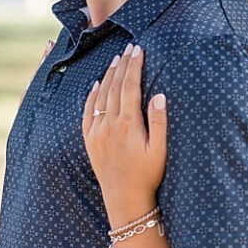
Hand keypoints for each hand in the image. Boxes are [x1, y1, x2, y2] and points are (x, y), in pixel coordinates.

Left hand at [83, 44, 167, 216]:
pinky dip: (91, 95)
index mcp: (129, 123)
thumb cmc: (148, 175)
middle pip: (116, 87)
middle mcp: (110, 124)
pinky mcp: (90, 139)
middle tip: (128, 49)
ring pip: (101, 96)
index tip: (138, 50)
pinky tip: (96, 84)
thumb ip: (159, 121)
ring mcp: (97, 131)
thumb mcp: (160, 149)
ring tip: (115, 60)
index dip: (134, 66)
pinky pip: (87, 112)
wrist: (124, 198)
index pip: (131, 86)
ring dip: (108, 76)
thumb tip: (159, 95)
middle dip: (123, 65)